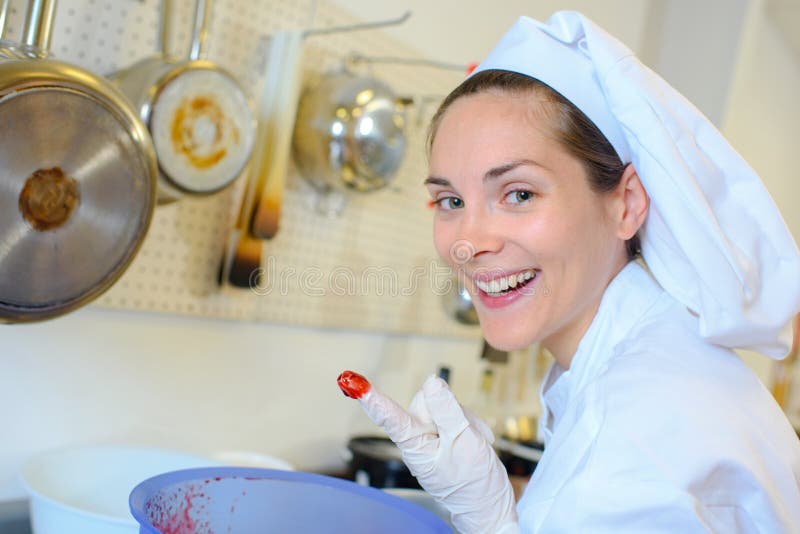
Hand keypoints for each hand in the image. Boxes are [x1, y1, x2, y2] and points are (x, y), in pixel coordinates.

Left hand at [346, 373, 518, 533]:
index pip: (389, 418)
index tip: (352, 383)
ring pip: (441, 408)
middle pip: (425, 403)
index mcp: (414, 445)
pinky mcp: (441, 439)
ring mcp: (429, 440)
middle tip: (468, 431)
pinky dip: (466, 425)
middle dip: (450, 409)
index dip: (372, 399)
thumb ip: (447, 411)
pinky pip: (451, 418)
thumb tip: (431, 383)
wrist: (488, 506)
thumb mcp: (463, 442)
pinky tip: (475, 440)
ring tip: (474, 440)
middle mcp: (417, 441)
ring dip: (463, 419)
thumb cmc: (474, 484)